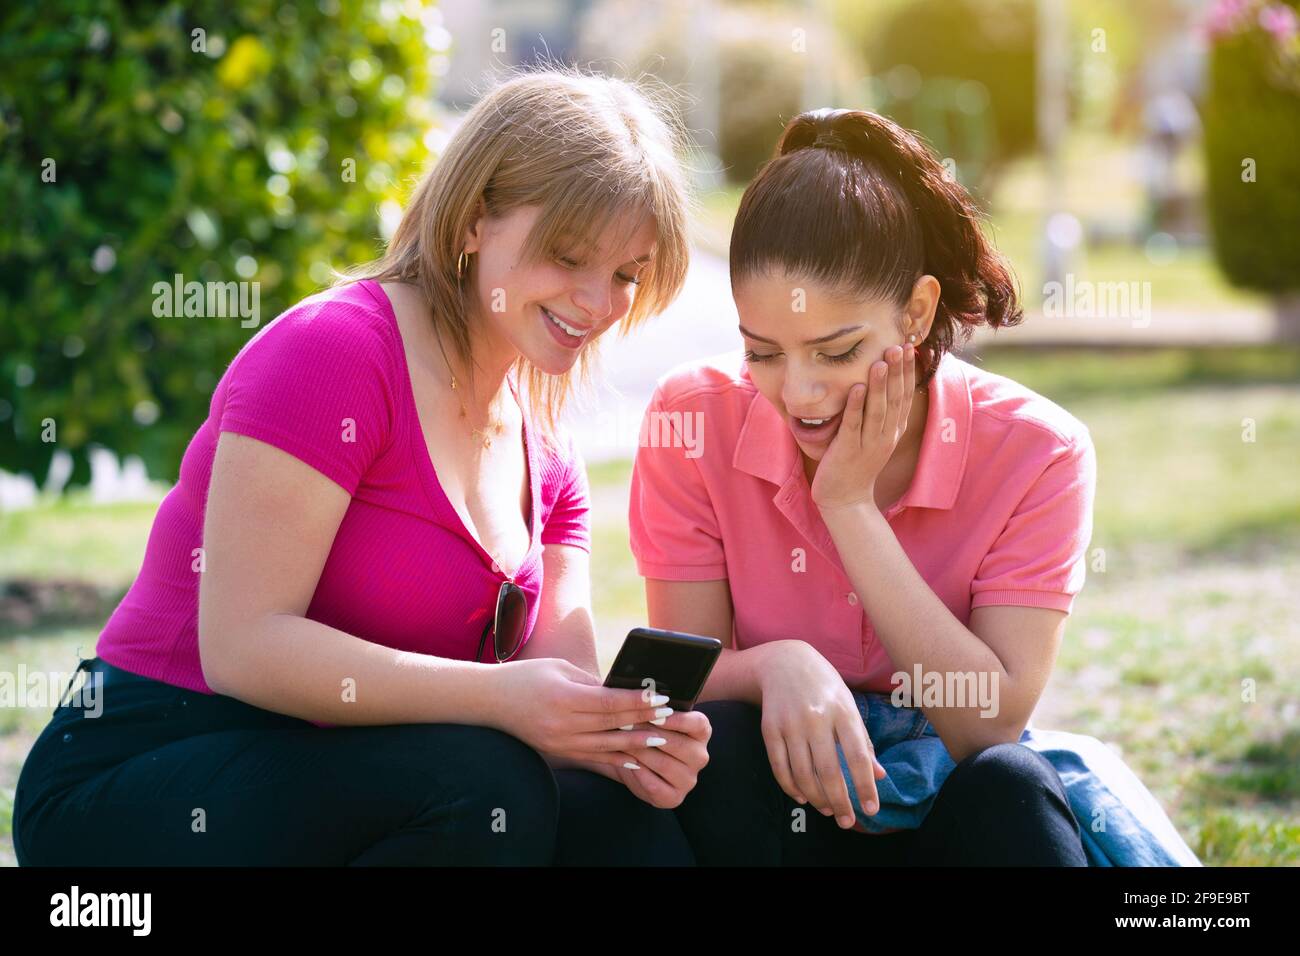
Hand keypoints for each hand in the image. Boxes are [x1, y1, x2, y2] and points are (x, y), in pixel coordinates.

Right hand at [489, 657, 682, 773]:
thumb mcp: (560, 670)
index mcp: (562, 698)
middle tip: (672, 717)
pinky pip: (594, 758)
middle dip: (645, 721)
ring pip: (607, 746)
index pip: (609, 702)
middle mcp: (561, 725)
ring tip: (662, 738)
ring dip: (637, 743)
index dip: (638, 700)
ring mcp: (559, 743)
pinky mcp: (559, 754)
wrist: (490, 702)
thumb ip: (592, 683)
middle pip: (612, 725)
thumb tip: (624, 693)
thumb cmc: (527, 677)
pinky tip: (637, 758)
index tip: (661, 697)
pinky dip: (617, 758)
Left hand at [605, 708, 710, 808]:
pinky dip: (640, 775)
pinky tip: (628, 764)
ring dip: (642, 753)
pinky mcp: (674, 798)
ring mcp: (689, 779)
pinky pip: (656, 786)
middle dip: (651, 735)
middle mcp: (700, 756)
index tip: (656, 714)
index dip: (678, 720)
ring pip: (666, 765)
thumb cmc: (644, 730)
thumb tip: (645, 693)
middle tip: (627, 725)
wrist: (633, 760)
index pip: (698, 724)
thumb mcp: (651, 715)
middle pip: (680, 745)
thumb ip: (652, 705)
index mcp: (701, 732)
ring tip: (623, 742)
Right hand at [756, 640, 887, 828]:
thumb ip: (863, 741)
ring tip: (828, 810)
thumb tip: (878, 776)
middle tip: (847, 822)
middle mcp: (816, 717)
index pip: (858, 756)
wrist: (784, 661)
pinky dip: (791, 787)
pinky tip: (803, 797)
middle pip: (829, 771)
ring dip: (817, 798)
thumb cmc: (824, 686)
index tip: (871, 810)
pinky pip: (779, 767)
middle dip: (840, 802)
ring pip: (803, 773)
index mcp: (843, 711)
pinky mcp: (769, 728)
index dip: (865, 787)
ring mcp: (790, 724)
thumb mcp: (849, 706)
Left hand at [810, 342, 915, 513]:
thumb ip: (879, 413)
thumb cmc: (856, 464)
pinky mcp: (848, 450)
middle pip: (895, 399)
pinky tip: (856, 387)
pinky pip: (853, 424)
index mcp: (893, 430)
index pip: (904, 395)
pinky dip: (856, 405)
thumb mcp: (874, 437)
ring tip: (880, 361)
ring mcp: (868, 443)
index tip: (909, 347)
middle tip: (899, 346)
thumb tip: (880, 383)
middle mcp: (886, 435)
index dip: (907, 371)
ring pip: (877, 410)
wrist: (845, 499)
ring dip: (879, 385)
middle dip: (897, 372)